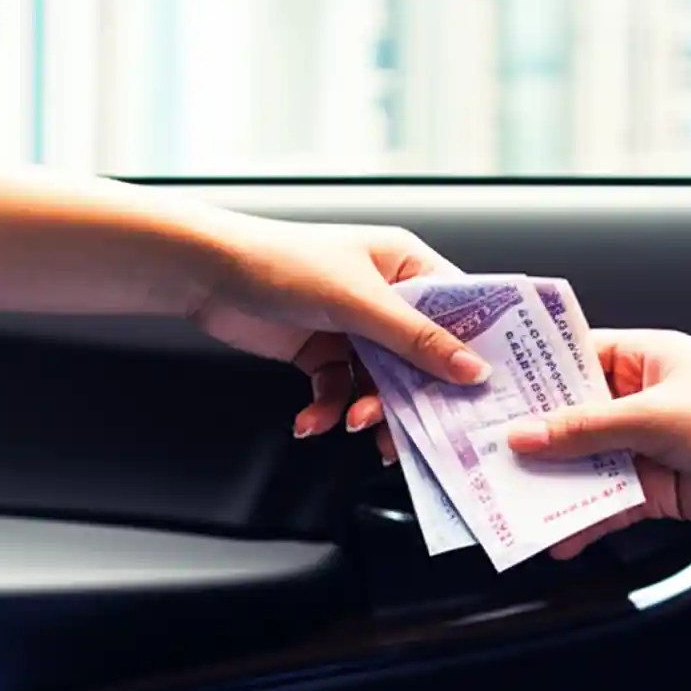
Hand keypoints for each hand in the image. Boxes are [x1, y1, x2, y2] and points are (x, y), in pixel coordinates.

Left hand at [187, 215, 490, 438]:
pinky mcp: (321, 351)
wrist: (206, 273)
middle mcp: (384, 296)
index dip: (473, 352)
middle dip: (412, 396)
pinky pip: (340, 390)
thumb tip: (471, 369)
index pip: (459, 311)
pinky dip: (329, 410)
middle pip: (419, 358)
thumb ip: (415, 340)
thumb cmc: (281, 262)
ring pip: (381, 382)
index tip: (485, 394)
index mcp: (405, 265)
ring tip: (354, 423)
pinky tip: (312, 421)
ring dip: (369, 408)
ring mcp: (352, 326)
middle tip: (411, 428)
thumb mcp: (358, 302)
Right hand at [505, 330, 690, 559]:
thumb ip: (586, 430)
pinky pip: (609, 502)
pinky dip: (585, 520)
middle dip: (533, 440)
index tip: (487, 395)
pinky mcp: (659, 488)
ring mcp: (648, 445)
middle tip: (484, 456)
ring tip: (512, 503)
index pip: (570, 361)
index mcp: (641, 358)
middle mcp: (639, 399)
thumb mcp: (656, 416)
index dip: (530, 379)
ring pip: (585, 465)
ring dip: (554, 485)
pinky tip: (561, 536)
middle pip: (570, 419)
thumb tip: (526, 435)